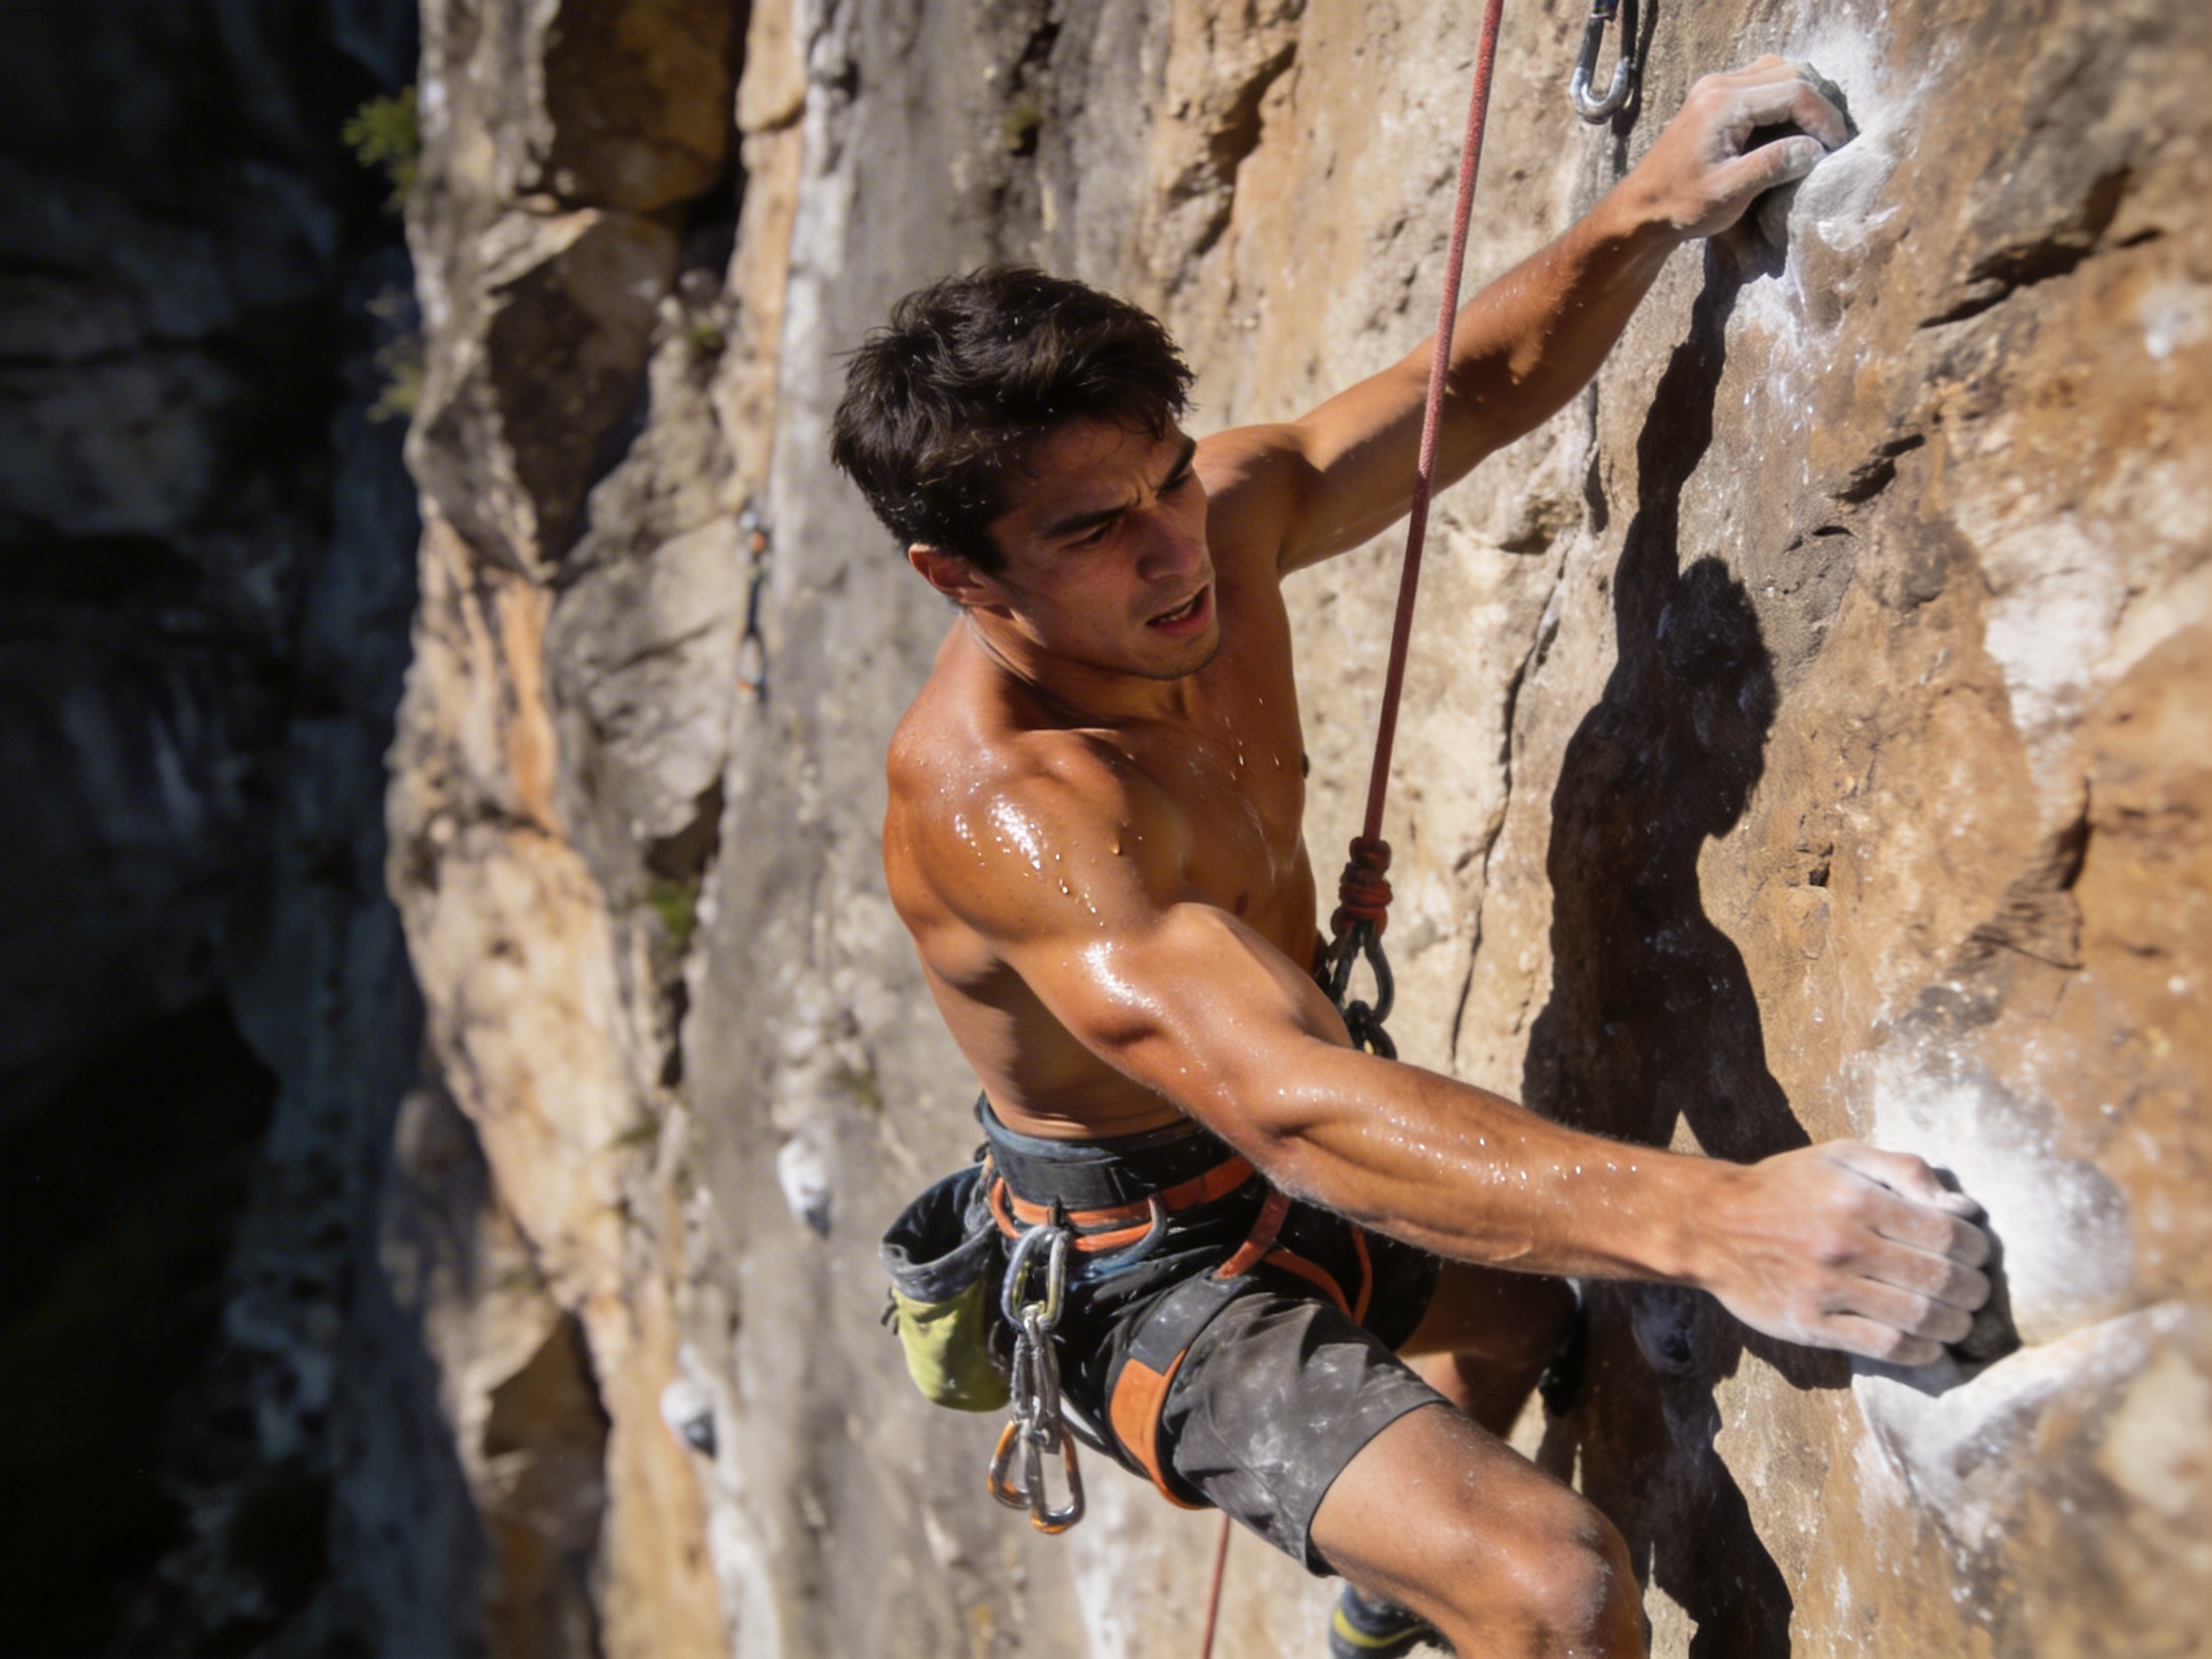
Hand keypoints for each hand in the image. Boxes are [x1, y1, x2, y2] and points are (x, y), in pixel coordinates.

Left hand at [1624, 57, 1850, 241]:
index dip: (1822, 118)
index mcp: (1723, 103)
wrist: (1642, 208)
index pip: (1793, 90)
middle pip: (1791, 72)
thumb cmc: (1681, 205)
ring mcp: (1715, 86)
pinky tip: (1790, 128)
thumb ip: (1772, 166)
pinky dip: (1784, 98)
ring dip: (1803, 97)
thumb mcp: (1729, 193)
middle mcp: (1719, 85)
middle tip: (1829, 141)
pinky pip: (1762, 81)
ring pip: (1779, 71)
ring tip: (1814, 134)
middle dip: (1817, 105)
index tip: (1835, 148)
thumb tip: (1813, 149)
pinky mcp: (1714, 95)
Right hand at [1696, 1141, 1992, 1364]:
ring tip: (1958, 1321)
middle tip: (1975, 1293)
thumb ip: (1903, 1169)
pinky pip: (1883, 1347)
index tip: (1978, 1255)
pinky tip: (1928, 1345)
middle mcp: (1843, 1244)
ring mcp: (1825, 1288)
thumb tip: (1963, 1207)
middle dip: (1973, 1291)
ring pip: (1918, 1318)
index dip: (1977, 1248)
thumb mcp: (1839, 1157)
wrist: (1711, 1225)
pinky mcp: (1810, 1324)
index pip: (1946, 1232)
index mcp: (1856, 1200)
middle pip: (1940, 1279)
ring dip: (1954, 1325)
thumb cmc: (1785, 1188)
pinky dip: (1920, 1352)